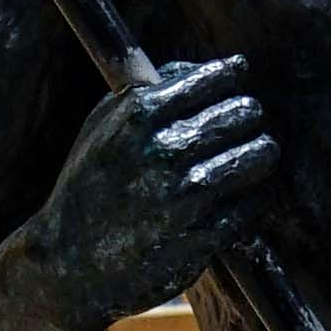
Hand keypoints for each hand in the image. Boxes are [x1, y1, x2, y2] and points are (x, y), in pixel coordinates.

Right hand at [24, 55, 283, 326]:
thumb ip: (149, 89)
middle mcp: (166, 151)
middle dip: (247, 117)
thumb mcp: (102, 124)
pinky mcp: (204, 236)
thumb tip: (204, 68)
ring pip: (261, 154)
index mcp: (140, 115)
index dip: (231, 76)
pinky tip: (232, 198)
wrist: (69, 262)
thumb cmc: (88, 184)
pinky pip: (253, 202)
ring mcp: (187, 196)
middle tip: (241, 125)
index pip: (217, 77)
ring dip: (258, 154)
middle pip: (247, 112)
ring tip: (247, 159)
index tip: (235, 80)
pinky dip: (249, 198)